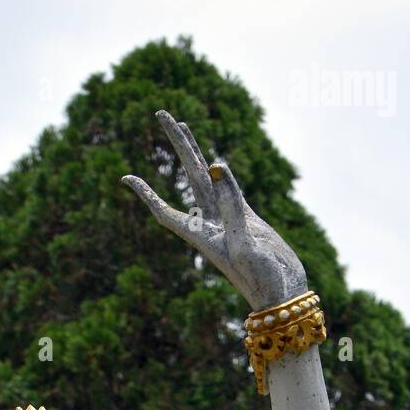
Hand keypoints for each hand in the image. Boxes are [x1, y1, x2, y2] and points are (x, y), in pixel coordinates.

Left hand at [122, 109, 307, 310]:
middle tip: (161, 112)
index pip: (167, 211)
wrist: (284, 296)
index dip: (146, 194)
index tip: (125, 177)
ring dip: (194, 152)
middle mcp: (212, 225)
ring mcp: (229, 221)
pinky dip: (220, 173)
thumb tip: (215, 165)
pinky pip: (228, 190)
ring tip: (183, 125)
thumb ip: (231, 205)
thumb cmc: (265, 279)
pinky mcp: (248, 220)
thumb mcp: (246, 243)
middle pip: (189, 177)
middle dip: (177, 146)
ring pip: (206, 178)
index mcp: (205, 236)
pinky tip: (213, 162)